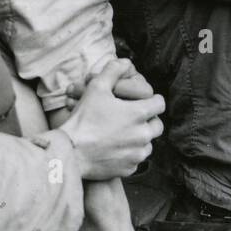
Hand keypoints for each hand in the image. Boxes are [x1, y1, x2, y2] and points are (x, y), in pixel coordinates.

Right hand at [59, 59, 164, 180]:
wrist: (71, 152)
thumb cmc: (83, 119)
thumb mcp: (96, 88)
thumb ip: (113, 71)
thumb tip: (125, 62)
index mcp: (139, 114)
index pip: (160, 103)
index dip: (152, 100)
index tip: (142, 101)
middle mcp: (143, 135)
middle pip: (158, 125)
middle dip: (148, 120)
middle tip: (132, 118)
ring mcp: (137, 153)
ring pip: (148, 143)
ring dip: (140, 138)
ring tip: (123, 133)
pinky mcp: (130, 168)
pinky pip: (136, 159)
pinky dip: (130, 153)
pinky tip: (115, 148)